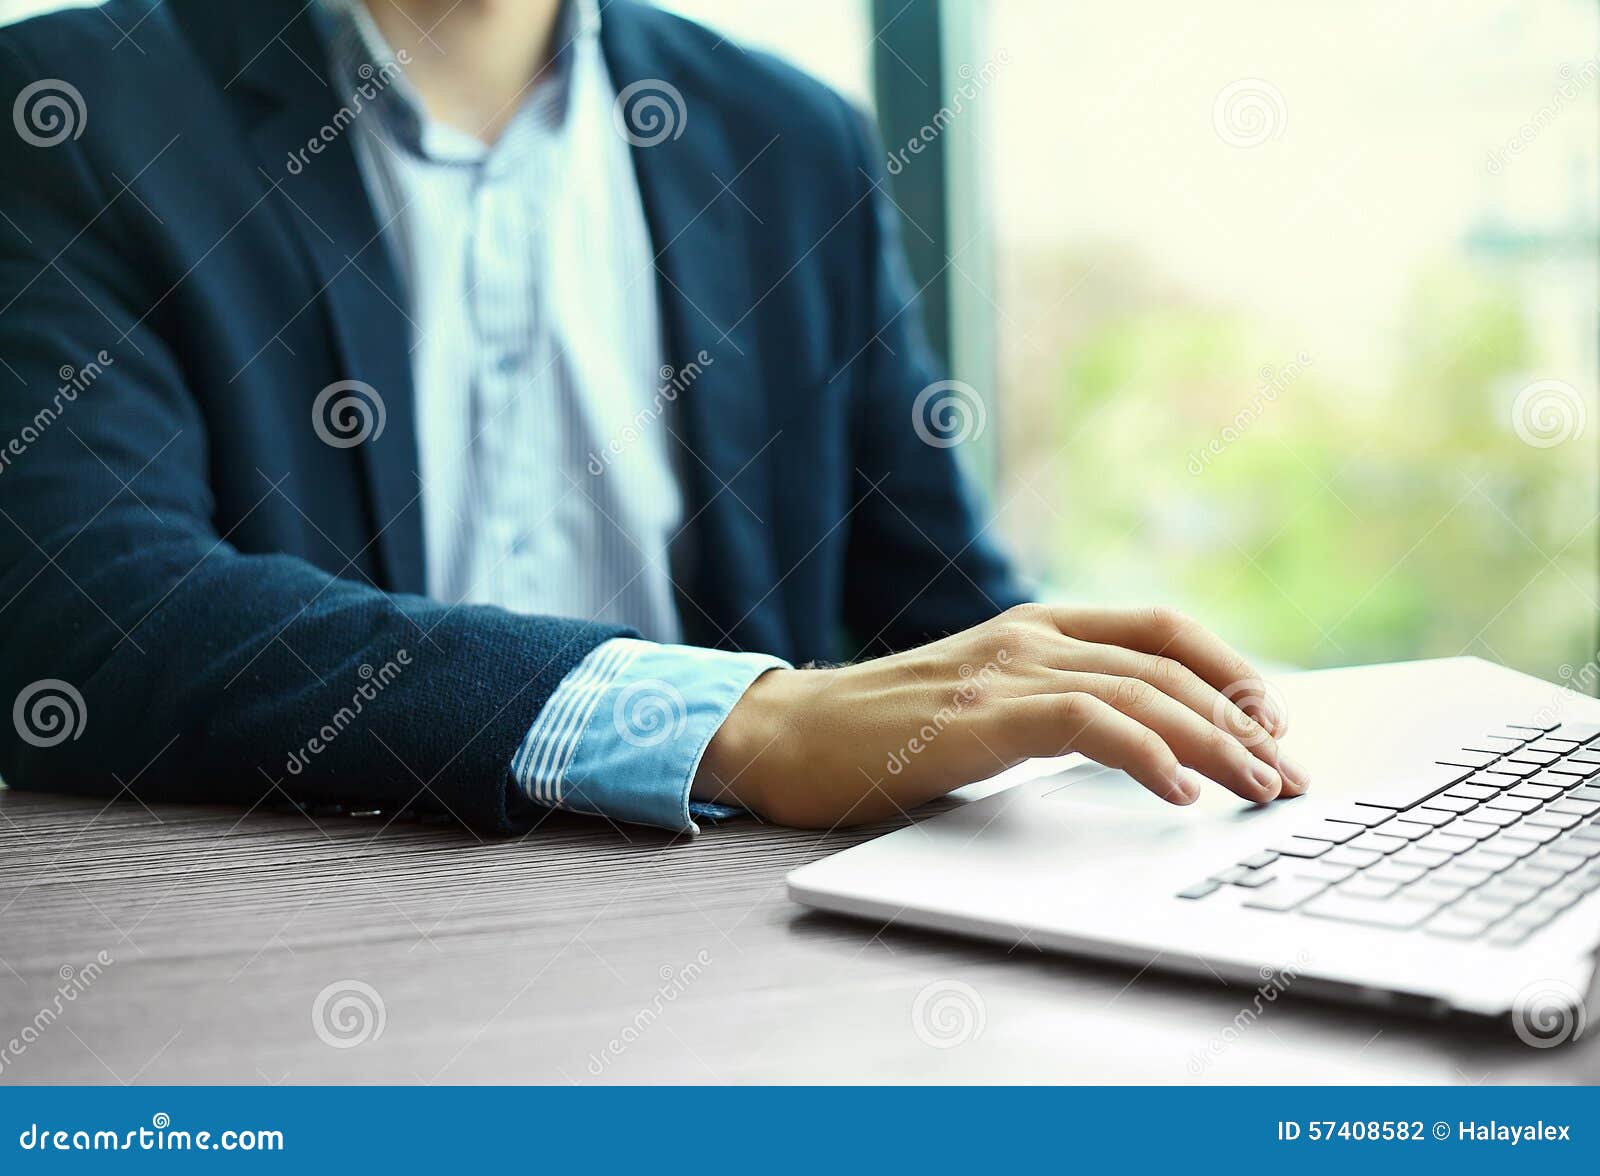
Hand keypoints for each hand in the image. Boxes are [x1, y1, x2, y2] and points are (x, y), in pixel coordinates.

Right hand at [692, 604, 1307, 827]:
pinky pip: (1086, 722)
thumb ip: (1045, 705)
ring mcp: (1004, 668)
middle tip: (1285, 775)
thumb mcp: (979, 704)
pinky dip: (1144, 754)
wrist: (788, 735)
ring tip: (1258, 789)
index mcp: (1032, 627)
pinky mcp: (980, 713)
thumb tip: (1130, 744)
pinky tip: (1179, 790)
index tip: (1273, 718)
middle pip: (1164, 665)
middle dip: (1240, 721)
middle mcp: (1028, 636)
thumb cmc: (879, 732)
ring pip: (1140, 691)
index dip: (1227, 668)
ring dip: (1214, 743)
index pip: (1156, 628)